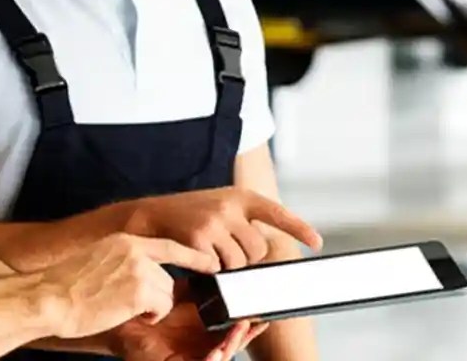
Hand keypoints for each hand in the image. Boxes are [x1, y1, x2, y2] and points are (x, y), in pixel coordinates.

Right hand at [40, 233, 220, 339]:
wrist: (46, 298)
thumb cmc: (63, 287)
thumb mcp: (95, 259)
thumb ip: (121, 259)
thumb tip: (140, 271)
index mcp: (124, 241)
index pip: (169, 245)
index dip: (193, 255)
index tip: (211, 263)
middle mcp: (135, 251)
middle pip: (168, 277)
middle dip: (159, 295)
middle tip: (135, 303)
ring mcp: (139, 270)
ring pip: (166, 294)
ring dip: (151, 307)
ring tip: (121, 307)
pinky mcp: (139, 291)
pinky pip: (160, 308)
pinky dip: (149, 316)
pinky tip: (124, 313)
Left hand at [113, 297, 267, 360]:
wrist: (118, 321)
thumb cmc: (142, 310)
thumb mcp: (173, 295)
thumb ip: (193, 287)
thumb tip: (212, 267)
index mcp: (202, 331)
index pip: (231, 329)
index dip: (248, 324)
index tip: (260, 313)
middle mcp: (199, 347)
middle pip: (231, 345)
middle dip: (245, 335)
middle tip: (256, 321)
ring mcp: (190, 359)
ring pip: (220, 357)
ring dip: (232, 346)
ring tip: (239, 331)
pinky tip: (216, 352)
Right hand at [128, 188, 322, 270]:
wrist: (149, 216)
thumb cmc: (188, 216)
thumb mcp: (219, 207)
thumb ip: (242, 221)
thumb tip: (263, 253)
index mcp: (239, 197)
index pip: (276, 212)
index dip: (299, 228)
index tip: (317, 243)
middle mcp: (230, 207)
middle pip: (257, 249)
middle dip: (245, 258)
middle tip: (225, 251)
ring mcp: (214, 222)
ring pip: (239, 263)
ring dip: (227, 266)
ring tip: (208, 252)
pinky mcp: (198, 239)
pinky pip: (217, 268)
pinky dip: (209, 269)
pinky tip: (196, 257)